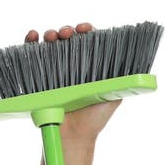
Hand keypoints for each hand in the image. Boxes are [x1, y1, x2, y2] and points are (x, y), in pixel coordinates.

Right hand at [24, 23, 121, 143]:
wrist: (72, 135)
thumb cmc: (94, 119)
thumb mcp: (113, 97)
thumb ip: (120, 81)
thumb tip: (134, 65)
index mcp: (91, 67)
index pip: (90, 41)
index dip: (88, 31)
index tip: (84, 29)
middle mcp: (74, 66)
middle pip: (69, 38)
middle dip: (67, 31)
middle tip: (66, 34)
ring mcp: (55, 70)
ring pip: (51, 43)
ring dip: (50, 34)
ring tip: (50, 37)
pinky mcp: (39, 76)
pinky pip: (32, 54)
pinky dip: (30, 42)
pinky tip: (33, 38)